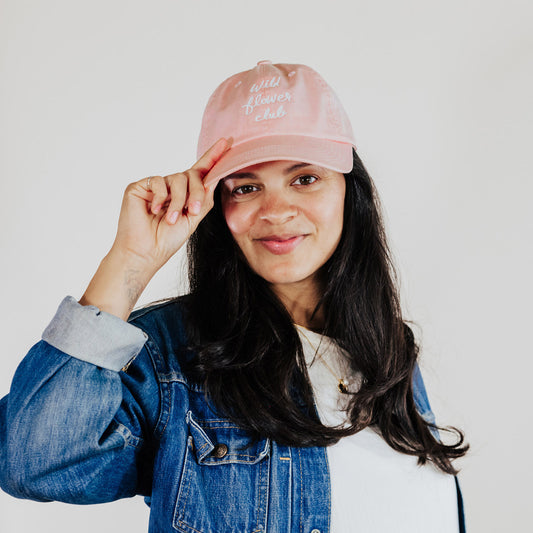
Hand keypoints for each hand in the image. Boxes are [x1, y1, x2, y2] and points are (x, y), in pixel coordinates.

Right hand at [111, 137, 231, 274]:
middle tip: (193, 211)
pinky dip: (160, 197)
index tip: (226, 142)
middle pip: (192, 176)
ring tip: (172, 219)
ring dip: (178, 200)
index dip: (213, 157)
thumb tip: (214, 179)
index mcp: (185, 195)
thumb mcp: (193, 219)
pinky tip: (155, 211)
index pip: (201, 172)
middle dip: (197, 192)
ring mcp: (156, 186)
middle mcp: (171, 187)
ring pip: (177, 178)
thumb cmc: (167, 240)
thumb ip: (204, 199)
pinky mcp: (140, 186)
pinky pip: (158, 181)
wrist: (145, 252)